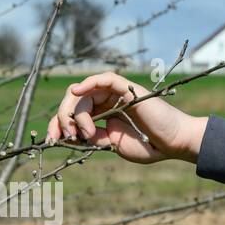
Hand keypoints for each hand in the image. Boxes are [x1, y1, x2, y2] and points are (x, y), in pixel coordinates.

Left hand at [45, 71, 207, 163]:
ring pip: (85, 92)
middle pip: (74, 101)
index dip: (58, 124)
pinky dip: (88, 82)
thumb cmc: (148, 145)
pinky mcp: (128, 88)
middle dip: (63, 118)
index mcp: (103, 114)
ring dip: (76, 111)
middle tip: (67, 136)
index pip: (73, 113)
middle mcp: (107, 101)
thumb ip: (91, 137)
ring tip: (84, 132)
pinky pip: (105, 78)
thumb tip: (68, 132)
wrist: (172, 144)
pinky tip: (77, 92)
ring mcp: (117, 93)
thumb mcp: (111, 144)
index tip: (52, 139)